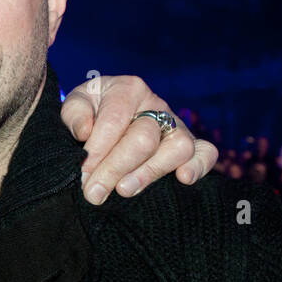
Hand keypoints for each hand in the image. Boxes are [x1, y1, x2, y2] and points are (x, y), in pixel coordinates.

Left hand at [61, 74, 218, 204]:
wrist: (105, 116)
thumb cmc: (90, 111)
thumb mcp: (76, 105)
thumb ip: (75, 114)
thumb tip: (85, 132)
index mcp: (128, 89)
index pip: (115, 120)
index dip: (98, 149)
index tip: (82, 173)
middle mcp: (156, 105)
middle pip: (144, 138)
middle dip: (116, 168)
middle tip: (94, 192)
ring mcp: (176, 125)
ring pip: (178, 147)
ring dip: (149, 173)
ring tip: (124, 190)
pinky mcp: (191, 145)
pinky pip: (206, 152)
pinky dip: (199, 166)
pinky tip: (183, 179)